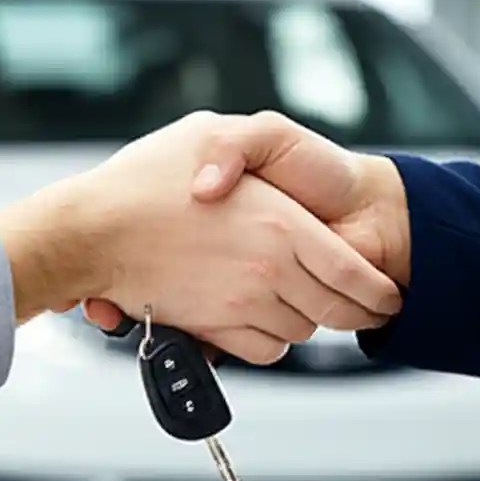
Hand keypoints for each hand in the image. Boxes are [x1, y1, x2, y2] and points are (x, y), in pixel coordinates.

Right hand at [0, 112, 400, 363]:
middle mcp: (269, 269)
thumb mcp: (209, 132)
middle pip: (336, 311)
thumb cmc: (145, 176)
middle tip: (363, 307)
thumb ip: (251, 147)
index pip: (352, 272)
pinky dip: (270, 339)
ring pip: (300, 330)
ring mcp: (241, 302)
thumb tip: (278, 184)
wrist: (90, 229)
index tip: (389, 295)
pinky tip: (263, 316)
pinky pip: (264, 349)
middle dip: (357, 313)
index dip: (377, 290)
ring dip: (306, 319)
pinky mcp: (214, 327)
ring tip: (300, 300)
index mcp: (281, 222)